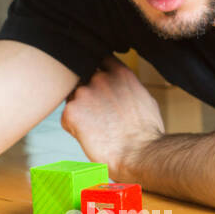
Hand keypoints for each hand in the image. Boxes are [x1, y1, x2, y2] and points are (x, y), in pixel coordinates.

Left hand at [59, 57, 165, 176]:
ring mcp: (83, 93)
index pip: (99, 59)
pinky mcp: (71, 111)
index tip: (98, 82)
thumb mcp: (145, 98)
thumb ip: (126, 86)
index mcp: (119, 72)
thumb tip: (119, 87)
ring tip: (97, 127)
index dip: (96, 69)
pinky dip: (74, 126)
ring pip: (74, 98)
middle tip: (98, 113)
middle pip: (83, 78)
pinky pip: (67, 116)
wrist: (140, 154)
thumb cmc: (147, 133)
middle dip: (88, 92)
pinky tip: (90, 136)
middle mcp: (99, 77)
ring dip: (81, 109)